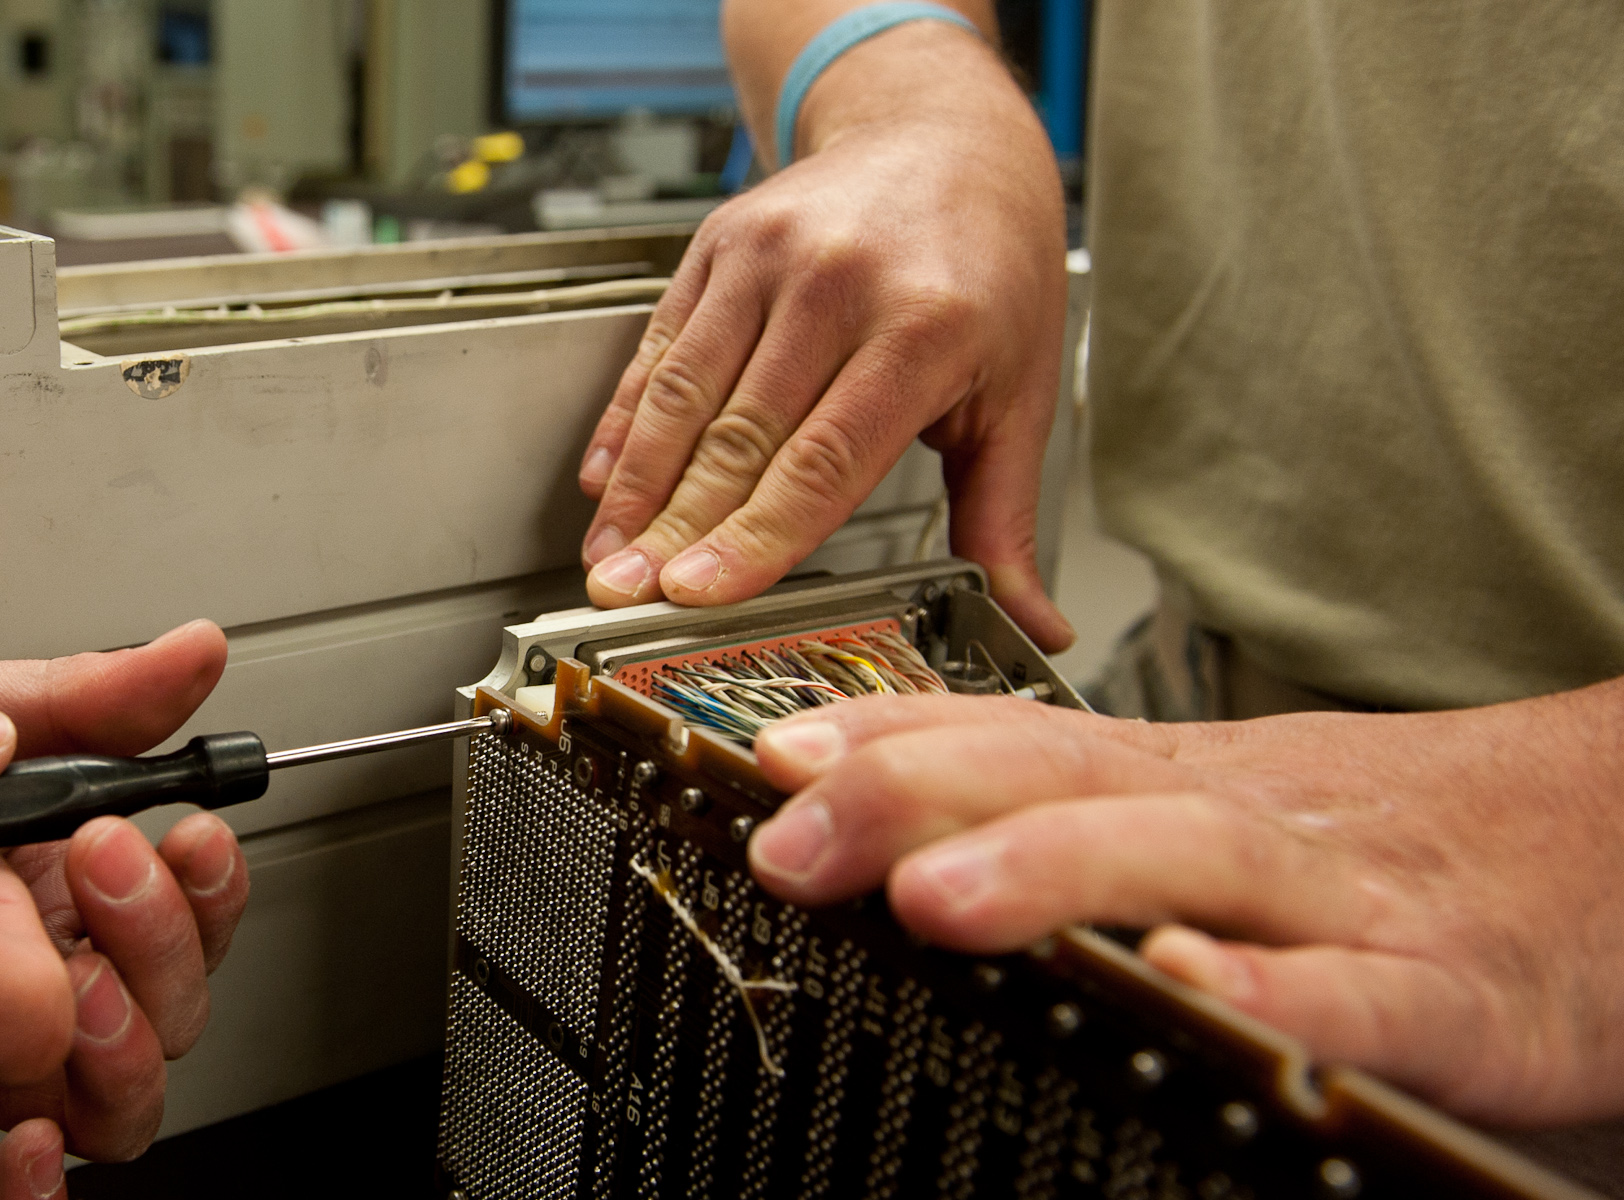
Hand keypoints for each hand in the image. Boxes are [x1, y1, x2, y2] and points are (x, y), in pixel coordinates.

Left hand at [0, 623, 249, 1199]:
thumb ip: (66, 695)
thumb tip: (187, 656)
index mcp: (39, 881)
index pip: (174, 906)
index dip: (201, 884)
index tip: (185, 836)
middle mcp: (11, 980)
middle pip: (160, 1008)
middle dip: (161, 947)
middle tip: (106, 873)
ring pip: (100, 1111)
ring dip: (122, 1063)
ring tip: (80, 999)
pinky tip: (27, 1152)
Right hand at [577, 20, 1072, 649]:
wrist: (945, 136)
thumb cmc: (987, 268)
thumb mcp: (1018, 392)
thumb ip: (1005, 516)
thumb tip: (1034, 621)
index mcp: (925, 329)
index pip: (823, 460)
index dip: (754, 535)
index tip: (700, 591)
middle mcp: (840, 284)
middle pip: (740, 436)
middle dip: (675, 530)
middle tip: (628, 596)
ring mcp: (771, 257)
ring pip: (686, 392)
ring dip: (638, 485)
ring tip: (607, 554)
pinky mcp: (722, 242)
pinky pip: (662, 344)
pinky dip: (627, 417)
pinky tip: (607, 476)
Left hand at [736, 685, 1623, 1126]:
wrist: (1618, 838)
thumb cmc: (1399, 838)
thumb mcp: (1223, 808)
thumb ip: (1078, 815)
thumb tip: (904, 830)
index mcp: (1182, 782)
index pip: (1012, 736)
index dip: (883, 743)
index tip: (762, 757)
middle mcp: (1244, 819)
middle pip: (1069, 777)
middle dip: (916, 797)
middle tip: (791, 832)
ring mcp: (1345, 900)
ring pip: (1190, 863)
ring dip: (1053, 870)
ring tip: (936, 898)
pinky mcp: (1452, 996)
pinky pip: (1355, 994)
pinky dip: (1275, 990)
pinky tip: (1193, 988)